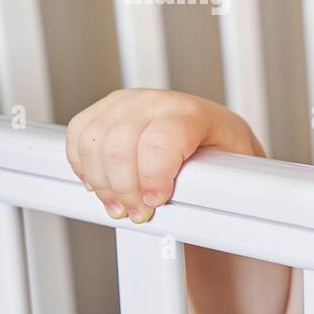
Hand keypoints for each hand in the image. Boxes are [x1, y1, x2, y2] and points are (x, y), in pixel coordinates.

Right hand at [65, 88, 259, 223]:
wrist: (213, 136)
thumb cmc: (224, 153)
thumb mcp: (235, 170)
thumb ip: (219, 186)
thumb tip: (204, 209)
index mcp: (192, 112)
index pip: (160, 141)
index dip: (153, 177)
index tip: (155, 203)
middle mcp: (156, 101)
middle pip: (119, 145)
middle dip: (125, 189)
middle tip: (137, 212)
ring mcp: (127, 102)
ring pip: (94, 143)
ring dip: (103, 183)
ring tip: (121, 205)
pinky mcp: (104, 110)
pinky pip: (78, 136)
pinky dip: (84, 166)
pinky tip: (101, 184)